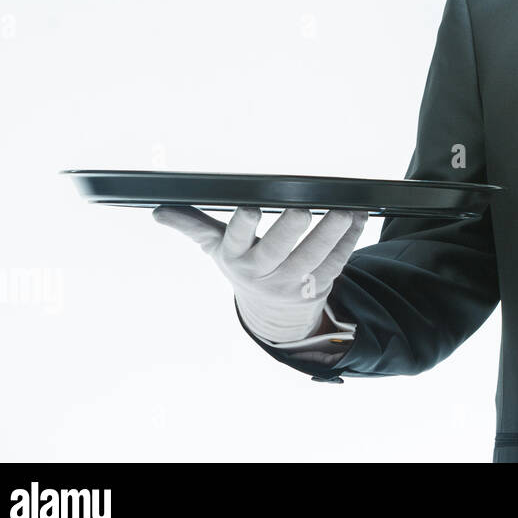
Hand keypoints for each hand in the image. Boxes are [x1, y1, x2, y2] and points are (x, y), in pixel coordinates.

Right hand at [153, 205, 364, 343]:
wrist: (271, 309)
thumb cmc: (244, 264)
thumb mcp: (217, 247)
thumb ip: (193, 226)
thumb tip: (159, 211)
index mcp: (236, 258)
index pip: (236, 241)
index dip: (243, 226)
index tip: (250, 208)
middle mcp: (264, 272)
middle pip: (278, 252)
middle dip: (290, 230)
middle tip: (302, 208)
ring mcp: (293, 281)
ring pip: (314, 258)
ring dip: (330, 234)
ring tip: (343, 211)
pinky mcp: (320, 284)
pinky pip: (338, 261)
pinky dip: (350, 239)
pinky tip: (359, 217)